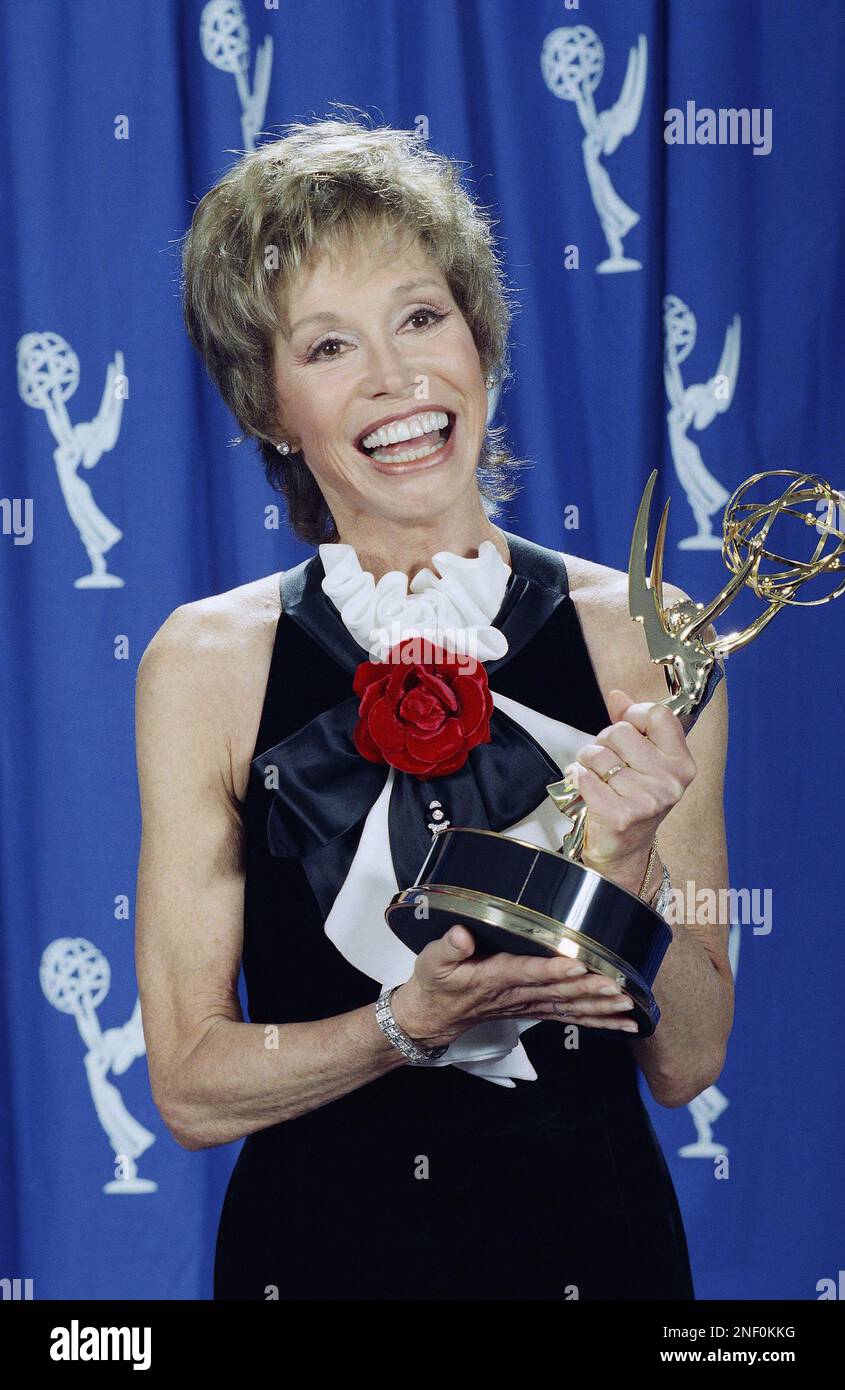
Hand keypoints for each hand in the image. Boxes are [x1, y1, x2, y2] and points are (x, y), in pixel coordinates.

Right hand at [391, 925, 638, 1049]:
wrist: (435, 1017)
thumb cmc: (436, 984)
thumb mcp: (432, 961)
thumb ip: (448, 947)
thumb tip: (461, 933)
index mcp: (493, 977)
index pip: (526, 972)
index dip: (551, 969)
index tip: (576, 962)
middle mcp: (516, 994)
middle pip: (557, 991)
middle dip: (588, 988)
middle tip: (616, 984)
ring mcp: (529, 1004)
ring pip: (569, 1006)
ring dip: (599, 1006)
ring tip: (627, 1003)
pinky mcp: (536, 1009)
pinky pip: (572, 1017)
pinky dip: (600, 1020)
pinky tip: (625, 1021)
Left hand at [563, 688, 695, 893]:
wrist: (623, 851)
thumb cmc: (632, 800)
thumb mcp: (643, 761)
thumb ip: (632, 724)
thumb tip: (617, 695)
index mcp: (682, 763)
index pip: (657, 714)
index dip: (633, 714)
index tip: (627, 726)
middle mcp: (670, 781)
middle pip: (620, 731)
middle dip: (604, 742)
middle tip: (608, 763)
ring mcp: (647, 799)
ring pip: (598, 754)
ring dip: (587, 762)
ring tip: (598, 778)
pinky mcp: (621, 814)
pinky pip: (585, 776)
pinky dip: (578, 779)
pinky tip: (588, 790)